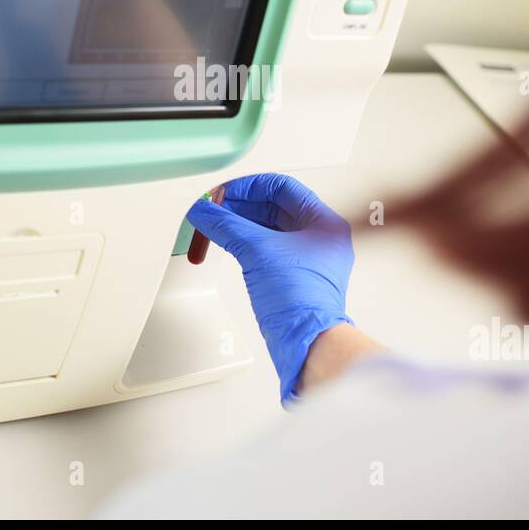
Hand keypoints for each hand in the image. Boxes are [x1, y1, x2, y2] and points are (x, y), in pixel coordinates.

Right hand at [186, 173, 354, 402]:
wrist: (306, 343)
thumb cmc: (301, 303)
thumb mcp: (257, 252)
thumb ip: (226, 225)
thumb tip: (205, 211)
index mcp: (324, 223)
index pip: (282, 187)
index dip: (249, 186)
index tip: (224, 192)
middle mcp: (319, 238)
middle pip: (274, 206)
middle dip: (240, 206)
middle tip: (214, 207)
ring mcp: (308, 258)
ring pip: (269, 228)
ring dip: (241, 224)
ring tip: (215, 223)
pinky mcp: (295, 276)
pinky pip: (267, 248)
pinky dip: (246, 241)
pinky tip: (227, 241)